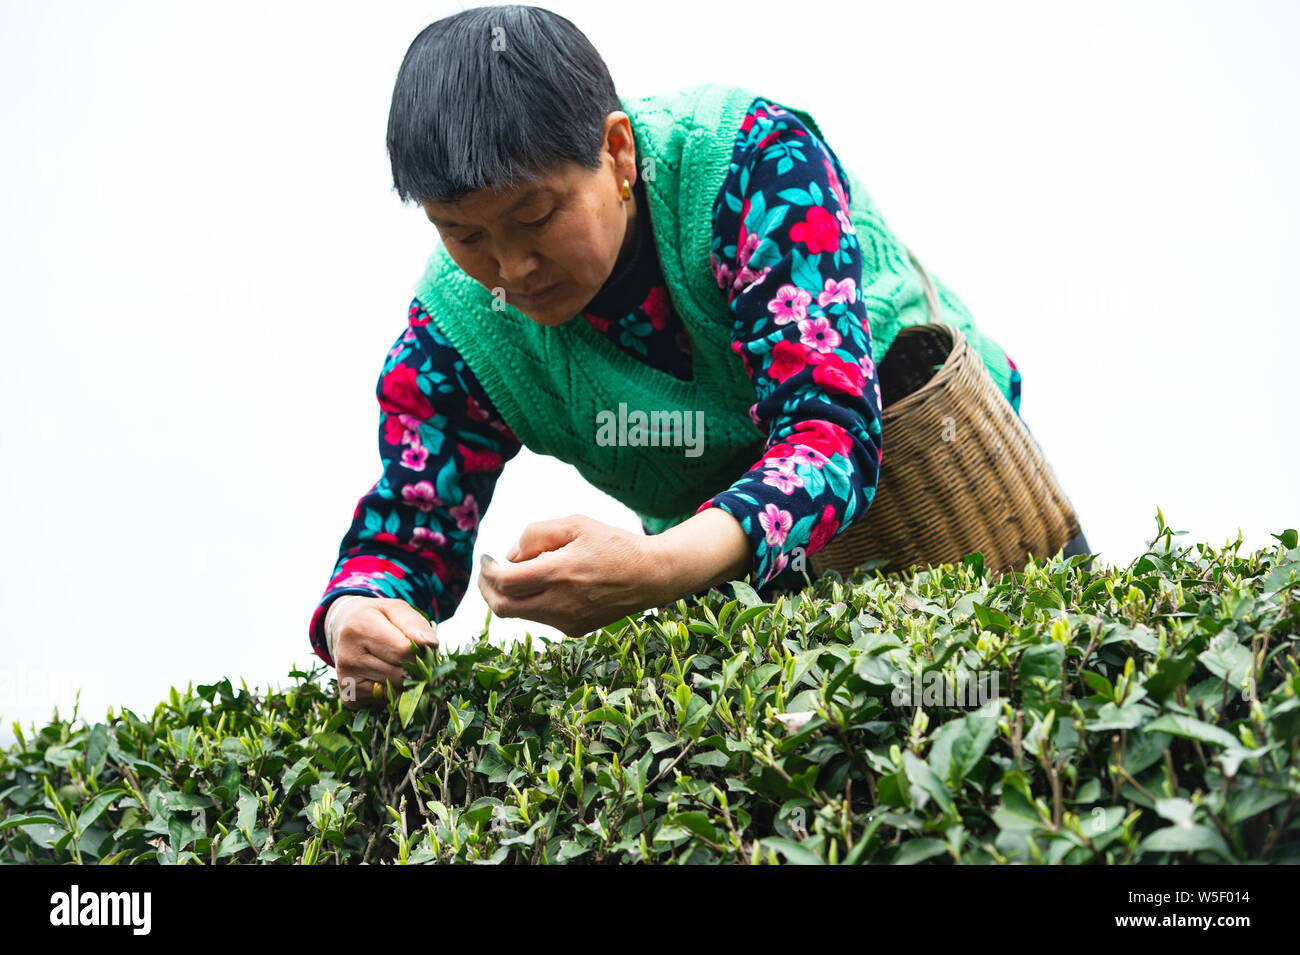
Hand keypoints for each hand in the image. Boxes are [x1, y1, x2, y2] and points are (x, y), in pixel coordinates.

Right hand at [331, 597, 438, 709]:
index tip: (421, 647)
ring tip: (398, 665)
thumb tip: (430, 644)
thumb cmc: (376, 618)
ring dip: (404, 682)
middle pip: (400, 675)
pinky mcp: (349, 697)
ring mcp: (346, 680)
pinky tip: (384, 675)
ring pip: (395, 691)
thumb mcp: (396, 610)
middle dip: (414, 669)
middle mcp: (349, 656)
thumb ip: (414, 624)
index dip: (420, 652)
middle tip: (413, 658)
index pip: (403, 651)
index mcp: (360, 628)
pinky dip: (392, 692)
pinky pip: (385, 702)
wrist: (343, 629)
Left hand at [477, 514, 668, 636]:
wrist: (651, 576)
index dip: (487, 571)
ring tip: (518, 574)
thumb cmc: (614, 544)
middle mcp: (559, 603)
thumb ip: (536, 534)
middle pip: (503, 606)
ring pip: (520, 614)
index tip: (486, 558)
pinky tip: (547, 585)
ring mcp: (567, 621)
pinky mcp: (575, 629)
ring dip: (509, 596)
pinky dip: (533, 603)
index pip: (504, 582)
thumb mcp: (576, 523)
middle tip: (487, 572)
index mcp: (558, 573)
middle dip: (487, 589)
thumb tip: (510, 557)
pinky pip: (541, 618)